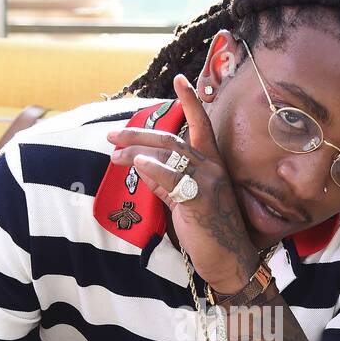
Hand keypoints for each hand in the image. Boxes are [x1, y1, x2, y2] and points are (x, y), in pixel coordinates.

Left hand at [105, 73, 256, 294]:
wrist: (228, 261)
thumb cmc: (207, 232)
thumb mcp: (182, 201)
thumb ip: (165, 181)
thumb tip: (142, 165)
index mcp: (212, 164)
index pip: (201, 125)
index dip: (191, 101)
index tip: (179, 79)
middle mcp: (212, 167)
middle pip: (172, 138)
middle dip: (138, 135)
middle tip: (112, 137)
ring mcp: (208, 181)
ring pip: (169, 153)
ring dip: (136, 150)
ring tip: (114, 154)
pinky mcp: (200, 199)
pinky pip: (173, 178)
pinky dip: (153, 168)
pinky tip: (137, 165)